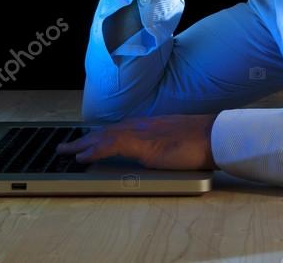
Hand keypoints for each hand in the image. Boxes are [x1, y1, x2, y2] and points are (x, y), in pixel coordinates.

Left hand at [55, 113, 217, 170]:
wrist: (216, 136)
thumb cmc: (203, 140)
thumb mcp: (177, 141)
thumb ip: (162, 144)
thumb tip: (155, 152)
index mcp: (150, 126)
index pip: (118, 129)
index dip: (100, 136)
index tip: (86, 141)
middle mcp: (143, 125)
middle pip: (107, 131)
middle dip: (86, 139)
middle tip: (66, 146)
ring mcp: (143, 133)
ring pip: (105, 136)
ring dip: (84, 144)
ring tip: (67, 151)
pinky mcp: (145, 144)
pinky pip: (113, 145)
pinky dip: (96, 150)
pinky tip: (84, 157)